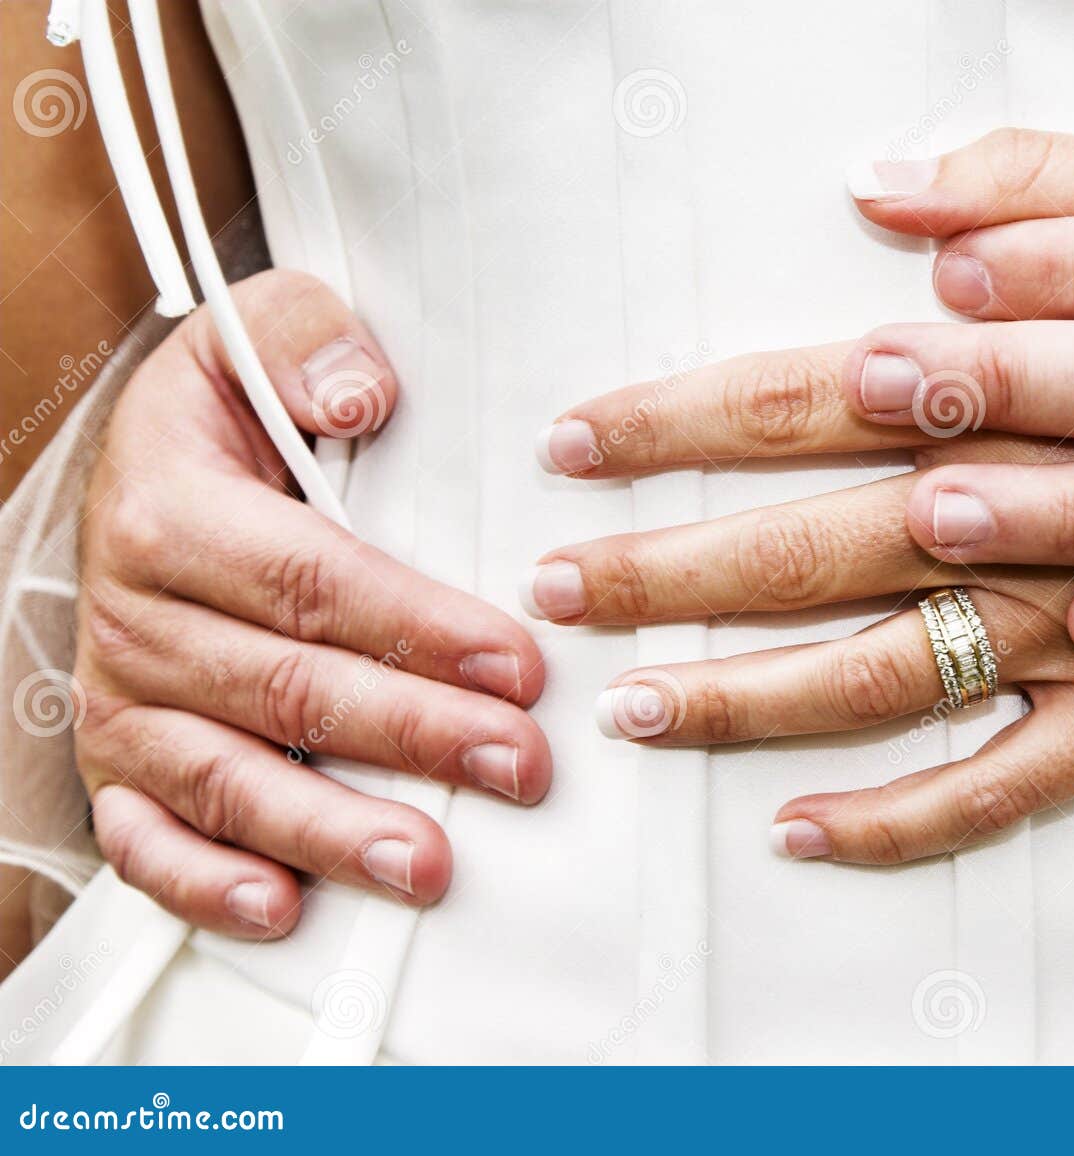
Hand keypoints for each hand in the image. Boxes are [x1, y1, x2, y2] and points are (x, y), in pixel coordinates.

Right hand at [75, 270, 550, 936]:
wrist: (141, 480)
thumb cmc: (221, 421)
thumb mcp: (250, 336)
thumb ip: (304, 339)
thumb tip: (362, 391)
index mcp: (173, 514)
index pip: (312, 581)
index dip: (418, 627)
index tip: (515, 662)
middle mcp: (140, 620)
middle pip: (291, 689)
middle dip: (416, 732)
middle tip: (517, 763)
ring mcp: (129, 705)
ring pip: (230, 779)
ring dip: (335, 828)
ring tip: (429, 861)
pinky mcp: (125, 767)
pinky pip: (148, 843)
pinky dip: (209, 884)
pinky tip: (284, 905)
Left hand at [525, 133, 1073, 863]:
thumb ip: (1046, 177)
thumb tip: (887, 188)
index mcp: (1048, 360)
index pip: (828, 384)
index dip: (693, 412)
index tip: (582, 434)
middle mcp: (1057, 493)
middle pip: (827, 534)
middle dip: (677, 561)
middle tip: (556, 582)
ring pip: (902, 667)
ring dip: (756, 694)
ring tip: (634, 707)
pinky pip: (1028, 777)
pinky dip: (917, 813)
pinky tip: (808, 832)